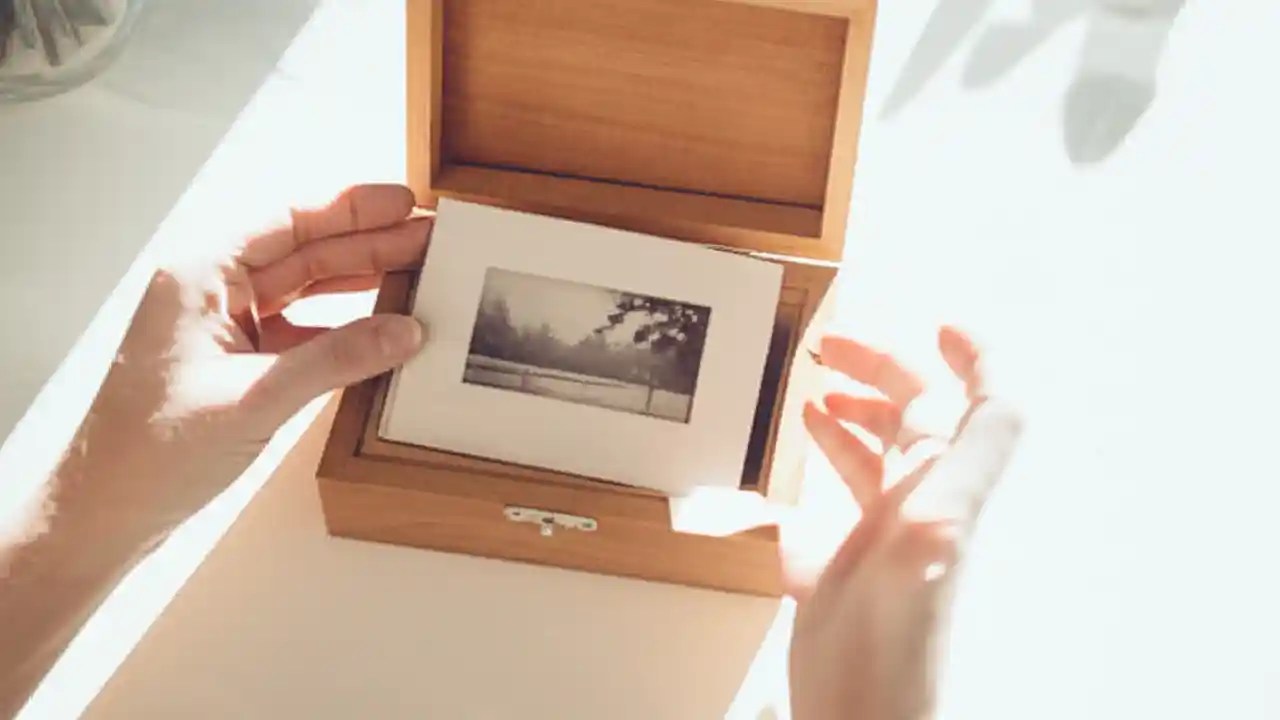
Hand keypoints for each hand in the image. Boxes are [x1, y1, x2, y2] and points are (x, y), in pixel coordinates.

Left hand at [58, 183, 429, 546]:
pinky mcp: (239, 363)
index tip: (407, 203)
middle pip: (304, 250)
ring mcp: (226, 328)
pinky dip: (344, 328)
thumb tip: (407, 331)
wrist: (106, 513)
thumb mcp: (255, 397)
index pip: (287, 221)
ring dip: (361, 281)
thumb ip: (336, 360)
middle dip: (369, 243)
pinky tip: (383, 328)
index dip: (351, 208)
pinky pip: (303, 331)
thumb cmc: (154, 450)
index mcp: (202, 276)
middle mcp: (213, 291)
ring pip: (306, 289)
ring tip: (420, 272)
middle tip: (432, 240)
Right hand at [787, 328, 1021, 719]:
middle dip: (886, 368)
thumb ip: (954, 494)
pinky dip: (834, 446)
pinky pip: (854, 481)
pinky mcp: (860, 555)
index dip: (977, 359)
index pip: (988, 408)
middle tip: (835, 342)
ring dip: (857, 402)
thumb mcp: (928, 555)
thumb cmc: (891, 657)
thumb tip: (984, 416)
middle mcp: (930, 501)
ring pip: (887, 444)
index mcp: (950, 490)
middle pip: (923, 414)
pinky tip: (808, 433)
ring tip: (817, 377)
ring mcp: (895, 527)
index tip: (944, 324)